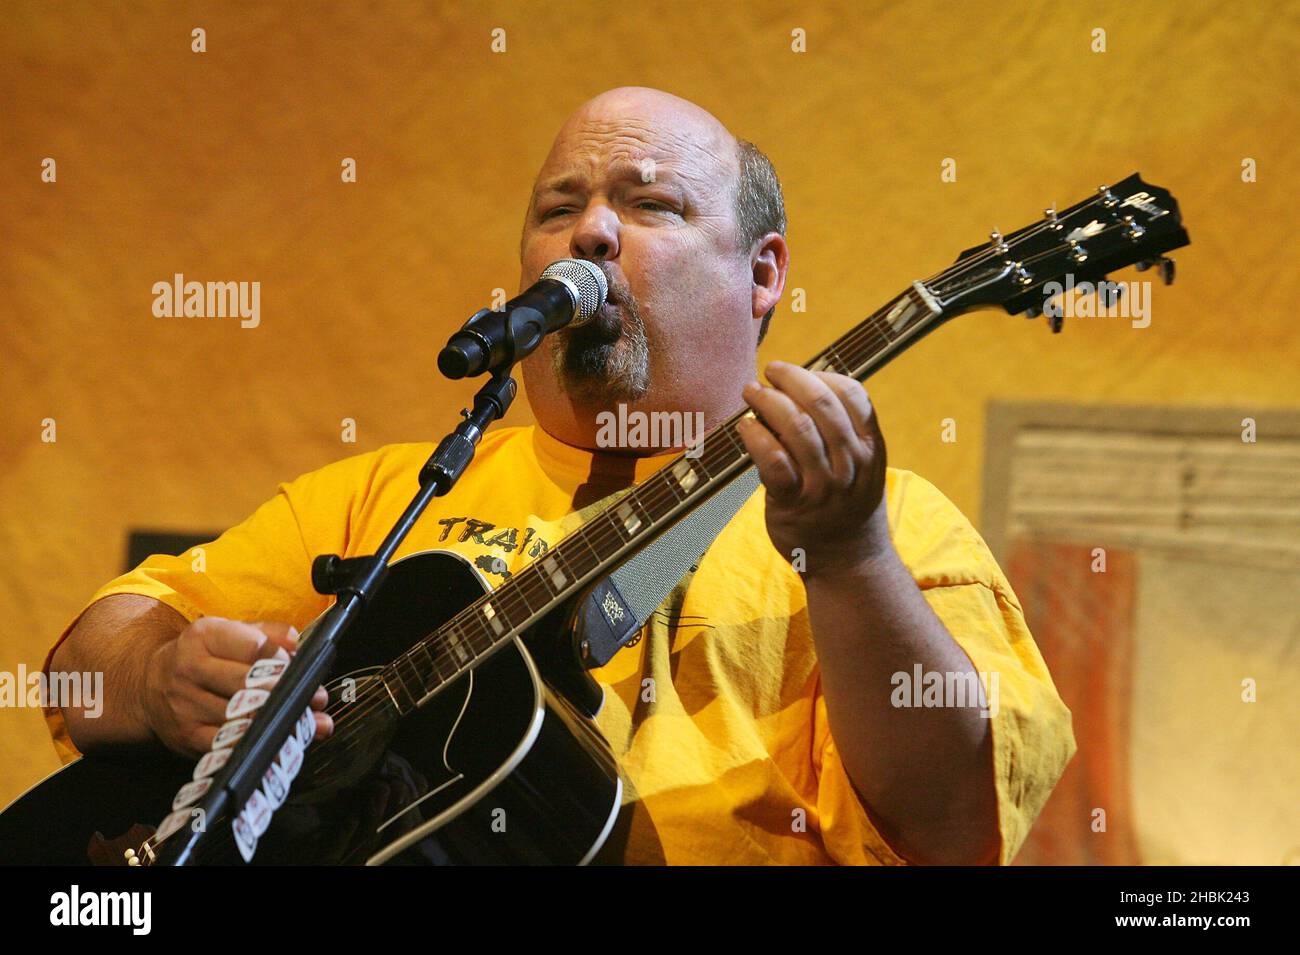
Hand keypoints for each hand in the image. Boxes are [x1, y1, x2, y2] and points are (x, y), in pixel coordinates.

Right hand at [144, 617, 332, 757]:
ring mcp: (185, 705)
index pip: (252, 646)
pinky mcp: (186, 735)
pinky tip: (279, 745)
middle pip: (248, 684)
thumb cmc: (203, 656)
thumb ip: (269, 633)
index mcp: (204, 636)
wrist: (150, 684)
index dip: (281, 659)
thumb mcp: (230, 632)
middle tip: (315, 699)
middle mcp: (189, 669)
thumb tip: (298, 642)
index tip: (298, 667)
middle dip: (286, 693)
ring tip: (307, 722)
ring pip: (241, 717)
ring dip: (279, 723)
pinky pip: (227, 745)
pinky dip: (257, 746)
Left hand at [736, 361, 891, 578]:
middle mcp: (851, 461)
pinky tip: (745, 428)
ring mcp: (824, 483)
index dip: (821, 374)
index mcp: (870, 447)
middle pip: (820, 403)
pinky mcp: (794, 501)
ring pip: (794, 425)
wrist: (849, 561)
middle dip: (790, 379)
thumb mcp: (863, 467)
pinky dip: (754, 436)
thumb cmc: (847, 506)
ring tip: (751, 392)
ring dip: (766, 401)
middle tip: (769, 371)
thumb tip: (800, 390)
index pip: (852, 394)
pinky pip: (771, 459)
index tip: (797, 372)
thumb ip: (843, 432)